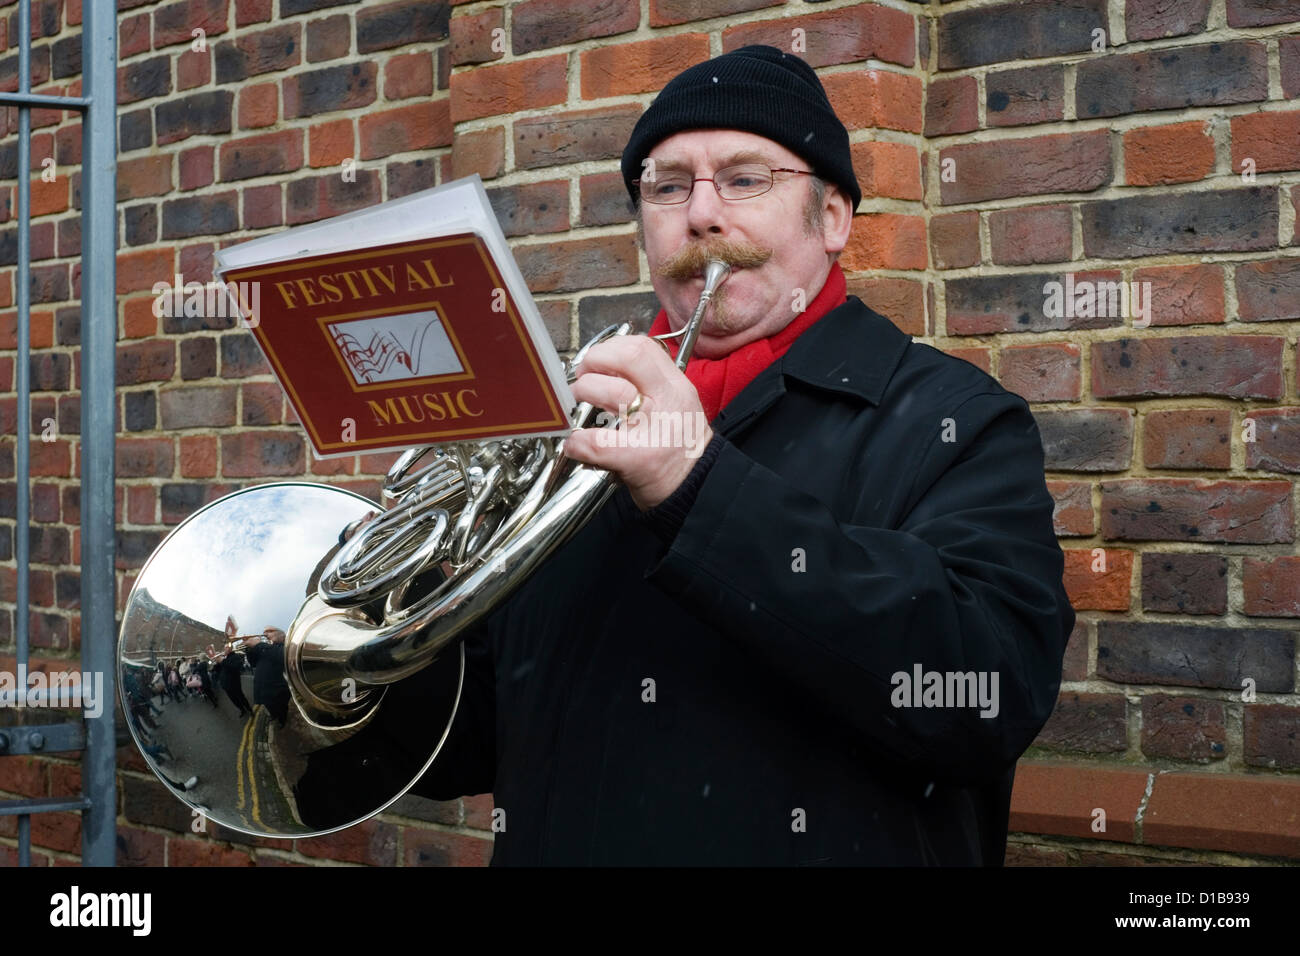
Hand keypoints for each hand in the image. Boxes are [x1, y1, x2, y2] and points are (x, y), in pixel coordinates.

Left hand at [563, 335, 713, 510]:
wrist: (696, 489)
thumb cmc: (677, 448)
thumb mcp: (673, 405)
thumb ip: (644, 384)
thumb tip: (599, 370)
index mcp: (675, 386)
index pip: (642, 347)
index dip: (610, 349)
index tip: (596, 363)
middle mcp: (669, 401)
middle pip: (628, 359)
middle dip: (594, 363)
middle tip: (583, 380)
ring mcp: (656, 430)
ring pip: (613, 391)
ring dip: (582, 395)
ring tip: (577, 408)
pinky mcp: (639, 460)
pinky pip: (597, 442)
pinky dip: (577, 442)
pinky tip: (575, 445)